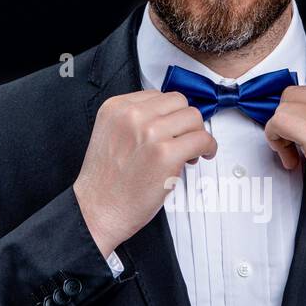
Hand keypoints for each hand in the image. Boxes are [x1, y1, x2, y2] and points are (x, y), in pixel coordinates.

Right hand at [74, 90, 216, 257]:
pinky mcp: (166, 154)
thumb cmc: (104, 182)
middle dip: (185, 121)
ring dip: (197, 133)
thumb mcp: (109, 135)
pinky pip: (201, 139)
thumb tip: (166, 119)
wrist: (97, 210)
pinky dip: (208, 147)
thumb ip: (133, 121)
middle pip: (178, 102)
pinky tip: (202, 156)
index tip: (172, 128)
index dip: (169, 114)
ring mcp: (150, 133)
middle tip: (184, 139)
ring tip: (190, 151)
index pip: (157, 95)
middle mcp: (132, 116)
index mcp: (116, 108)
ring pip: (193, 117)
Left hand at [265, 85, 305, 247]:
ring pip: (283, 108)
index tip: (299, 135)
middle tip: (293, 146)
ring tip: (294, 156)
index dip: (298, 116)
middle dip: (287, 121)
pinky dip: (276, 142)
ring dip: (280, 134)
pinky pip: (278, 123)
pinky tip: (292, 160)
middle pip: (292, 96)